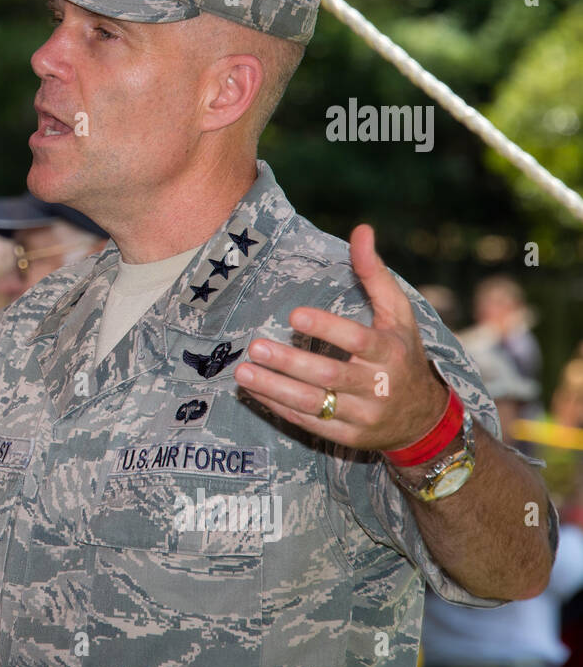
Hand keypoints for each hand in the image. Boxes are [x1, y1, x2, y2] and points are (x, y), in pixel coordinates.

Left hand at [234, 224, 448, 451]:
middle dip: (290, 362)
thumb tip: (361, 230)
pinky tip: (254, 392)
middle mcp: (378, 386)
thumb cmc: (404, 355)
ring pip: (315, 404)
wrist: (423, 419)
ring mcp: (363, 416)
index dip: (327, 329)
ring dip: (275, 388)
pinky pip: (309, 423)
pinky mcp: (348, 437)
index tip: (294, 315)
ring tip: (243, 372)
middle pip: (330, 376)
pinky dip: (278, 407)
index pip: (358, 341)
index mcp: (391, 352)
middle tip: (255, 346)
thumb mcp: (399, 315)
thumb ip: (375, 274)